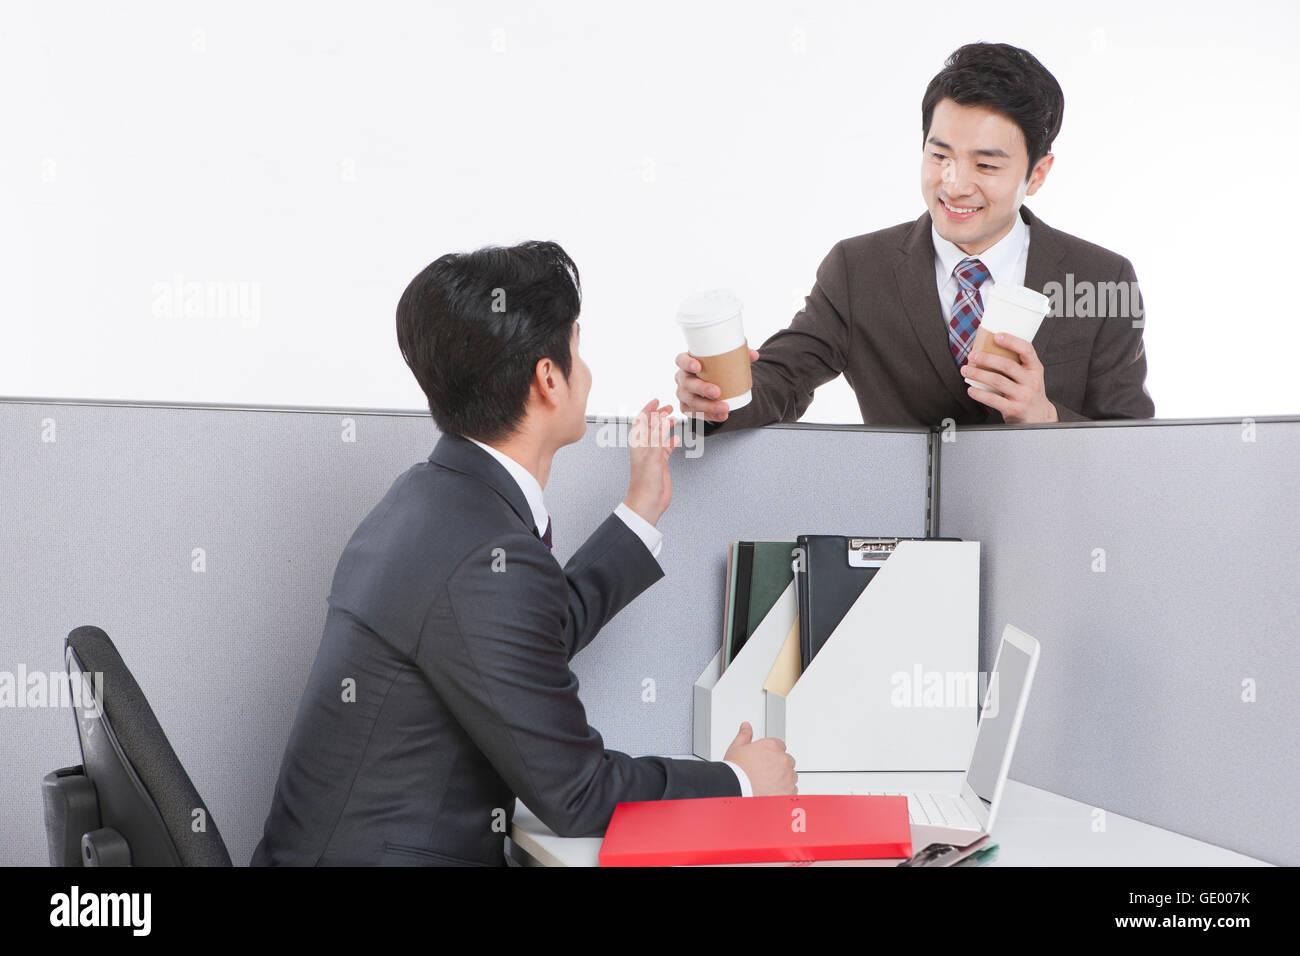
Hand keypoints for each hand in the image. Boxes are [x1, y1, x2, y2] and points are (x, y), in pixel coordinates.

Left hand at [622, 398, 676, 526]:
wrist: (647, 501)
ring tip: (674, 418)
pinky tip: (676, 438)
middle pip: (651, 426)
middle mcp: (645, 448)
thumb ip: (658, 436)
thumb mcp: (653, 455)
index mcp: (638, 444)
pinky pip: (666, 448)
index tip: (657, 401)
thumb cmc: (644, 482)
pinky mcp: (661, 463)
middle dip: (659, 415)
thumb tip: (662, 419)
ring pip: (660, 435)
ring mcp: (653, 455)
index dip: (648, 409)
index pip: (641, 421)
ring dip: (666, 426)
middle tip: (669, 408)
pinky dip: (671, 441)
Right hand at [674, 348, 760, 420]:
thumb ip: (740, 355)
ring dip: (708, 407)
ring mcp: (683, 394)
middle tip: (717, 392)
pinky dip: (710, 416)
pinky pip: (696, 414)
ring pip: (691, 402)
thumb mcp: (725, 360)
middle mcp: (682, 378)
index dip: (687, 363)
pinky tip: (721, 416)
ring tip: (724, 408)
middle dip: (701, 389)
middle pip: (687, 384)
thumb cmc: (715, 369)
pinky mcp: (687, 407)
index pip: (681, 360)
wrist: (712, 386)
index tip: (698, 367)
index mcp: (687, 363)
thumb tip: (754, 355)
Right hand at [723, 722, 797, 795]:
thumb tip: (746, 727)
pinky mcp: (788, 791)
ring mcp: (787, 776)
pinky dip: (784, 792)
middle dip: (779, 766)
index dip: (772, 753)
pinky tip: (772, 793)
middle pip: (787, 761)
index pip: (780, 746)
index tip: (766, 759)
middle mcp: (782, 760)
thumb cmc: (736, 771)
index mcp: (772, 746)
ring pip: (791, 776)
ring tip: (768, 784)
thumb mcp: (736, 748)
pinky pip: (792, 791)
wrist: (736, 789)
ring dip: (783, 779)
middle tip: (765, 773)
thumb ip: (744, 736)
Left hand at [961, 333, 1059, 423]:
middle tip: (972, 355)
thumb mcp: (1030, 375)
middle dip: (986, 358)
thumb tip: (989, 349)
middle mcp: (1032, 381)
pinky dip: (978, 393)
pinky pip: (992, 399)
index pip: (1026, 350)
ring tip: (966, 370)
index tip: (996, 336)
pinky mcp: (1014, 409)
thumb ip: (1016, 364)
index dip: (1011, 341)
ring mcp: (1023, 396)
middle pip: (1007, 365)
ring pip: (997, 381)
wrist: (1039, 416)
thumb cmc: (1029, 391)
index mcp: (1035, 368)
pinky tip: (971, 389)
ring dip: (978, 374)